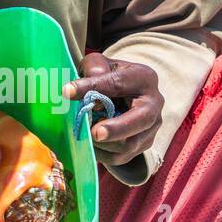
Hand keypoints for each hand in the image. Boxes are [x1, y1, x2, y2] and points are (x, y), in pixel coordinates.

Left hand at [63, 52, 162, 166]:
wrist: (124, 95)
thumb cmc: (109, 77)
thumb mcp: (100, 65)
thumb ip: (92, 70)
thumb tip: (78, 89)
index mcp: (144, 78)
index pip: (119, 83)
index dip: (93, 87)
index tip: (67, 92)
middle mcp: (154, 104)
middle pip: (142, 120)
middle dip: (117, 128)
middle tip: (95, 133)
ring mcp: (151, 127)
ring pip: (130, 143)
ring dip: (104, 143)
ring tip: (84, 135)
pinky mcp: (143, 145)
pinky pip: (122, 156)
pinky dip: (102, 153)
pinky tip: (90, 144)